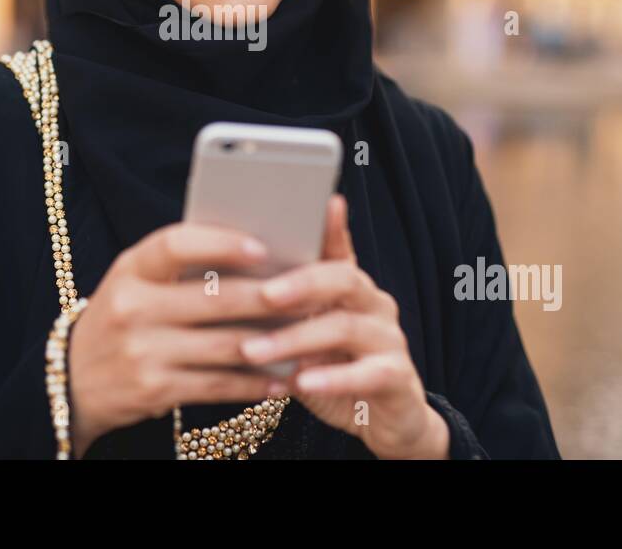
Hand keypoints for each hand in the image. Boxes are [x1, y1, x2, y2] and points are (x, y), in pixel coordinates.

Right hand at [66, 222, 296, 456]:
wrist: (72, 377)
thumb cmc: (123, 318)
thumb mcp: (136, 282)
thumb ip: (182, 266)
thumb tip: (259, 255)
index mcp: (130, 268)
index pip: (175, 244)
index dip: (220, 244)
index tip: (262, 248)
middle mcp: (131, 307)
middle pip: (212, 299)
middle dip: (268, 298)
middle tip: (308, 294)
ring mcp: (141, 351)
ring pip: (223, 345)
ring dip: (272, 342)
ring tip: (307, 334)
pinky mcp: (153, 390)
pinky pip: (218, 385)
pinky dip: (255, 382)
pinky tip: (283, 379)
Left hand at [237, 195, 449, 458]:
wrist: (381, 418)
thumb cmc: (331, 366)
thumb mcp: (304, 332)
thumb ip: (279, 306)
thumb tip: (225, 280)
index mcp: (348, 285)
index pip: (336, 247)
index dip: (329, 225)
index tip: (317, 203)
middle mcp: (373, 303)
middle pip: (343, 278)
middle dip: (301, 284)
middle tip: (263, 294)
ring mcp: (389, 338)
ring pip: (346, 327)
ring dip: (297, 338)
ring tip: (255, 351)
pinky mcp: (397, 377)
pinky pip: (367, 374)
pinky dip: (332, 377)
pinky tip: (301, 382)